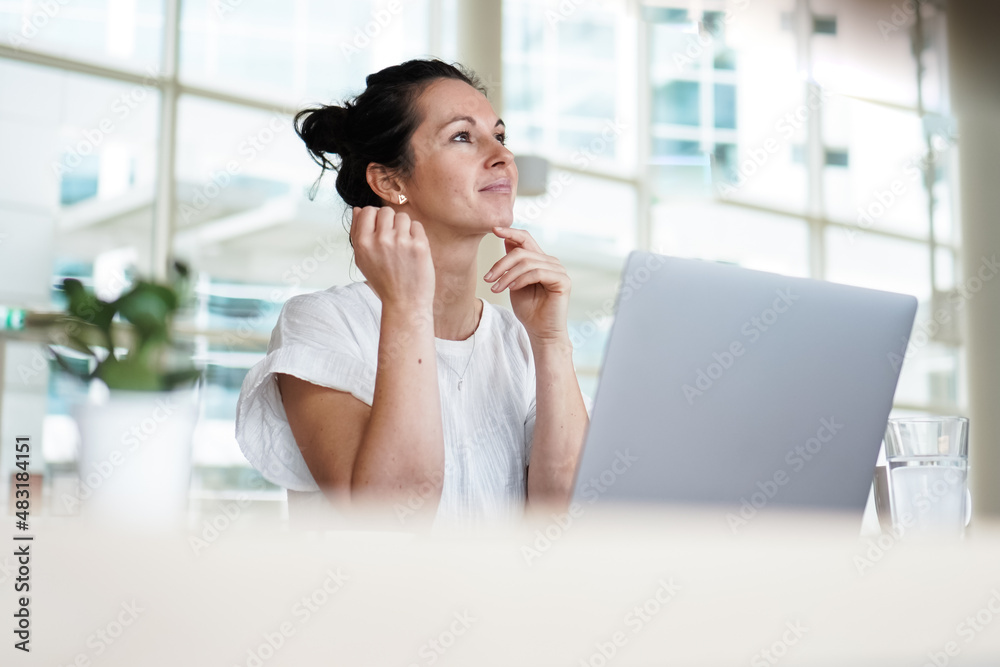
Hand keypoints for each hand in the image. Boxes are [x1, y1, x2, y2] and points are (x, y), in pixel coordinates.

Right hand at [351, 206, 434, 308]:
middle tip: (393, 239)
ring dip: (404, 227)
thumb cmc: (383, 282)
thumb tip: (358, 209)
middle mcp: (381, 240)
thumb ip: (357, 233)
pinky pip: (417, 225)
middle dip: (390, 221)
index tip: (380, 228)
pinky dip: (416, 234)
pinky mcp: (419, 245)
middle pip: (386, 211)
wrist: (405, 303)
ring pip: (403, 216)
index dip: (374, 217)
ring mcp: (401, 241)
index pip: (367, 211)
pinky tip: (413, 249)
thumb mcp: (362, 260)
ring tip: (403, 245)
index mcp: (363, 243)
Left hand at [484, 226, 570, 342]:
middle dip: (501, 264)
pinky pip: (537, 272)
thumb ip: (512, 263)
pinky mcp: (562, 280)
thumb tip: (505, 239)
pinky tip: (511, 288)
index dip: (510, 232)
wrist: (540, 331)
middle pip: (522, 251)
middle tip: (487, 278)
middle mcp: (551, 261)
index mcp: (540, 259)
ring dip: (507, 275)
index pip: (526, 238)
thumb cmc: (528, 309)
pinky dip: (521, 279)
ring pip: (527, 262)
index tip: (493, 229)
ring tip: (496, 288)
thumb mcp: (514, 282)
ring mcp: (558, 270)